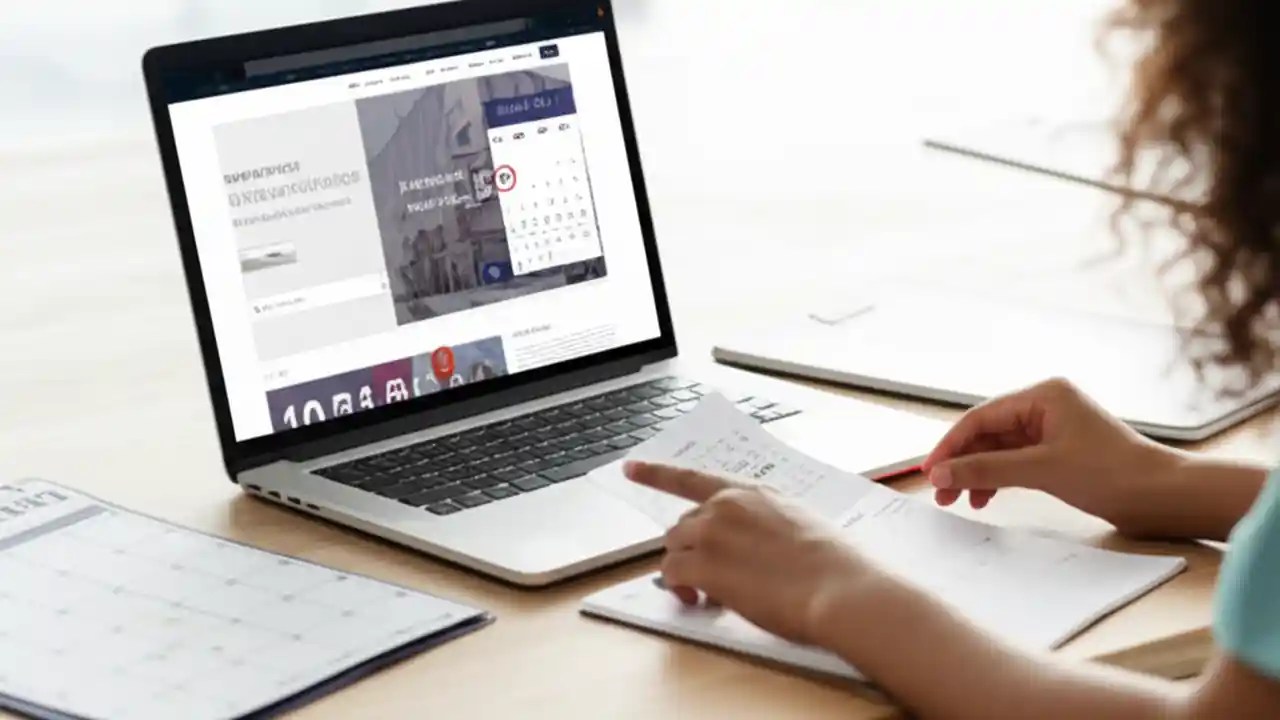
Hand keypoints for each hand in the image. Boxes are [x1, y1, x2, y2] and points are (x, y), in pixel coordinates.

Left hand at [623, 461, 866, 646]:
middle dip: (691, 551)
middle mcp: (727, 505)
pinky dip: (680, 590)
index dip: (658, 473)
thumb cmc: (835, 565)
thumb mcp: (801, 525)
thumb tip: (753, 547)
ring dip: (685, 571)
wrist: (841, 589)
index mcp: (754, 492)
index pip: (694, 478)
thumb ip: (767, 525)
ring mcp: (712, 533)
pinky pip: (671, 574)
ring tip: (708, 595)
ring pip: (673, 548)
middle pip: (683, 525)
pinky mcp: (703, 564)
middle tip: (710, 580)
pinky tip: (699, 602)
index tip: (631, 468)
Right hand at [922, 378, 1178, 533]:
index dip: (951, 445)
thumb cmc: (1112, 474)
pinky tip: (986, 498)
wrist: (1164, 496)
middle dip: (962, 462)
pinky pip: (1016, 461)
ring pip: (999, 449)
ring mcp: (1054, 429)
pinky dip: (998, 478)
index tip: (929, 472)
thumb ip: (986, 470)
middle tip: (939, 493)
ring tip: (958, 501)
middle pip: (988, 432)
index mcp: (1044, 395)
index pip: (981, 417)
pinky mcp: (1060, 452)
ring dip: (977, 473)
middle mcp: (1046, 405)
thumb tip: (940, 474)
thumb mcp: (1042, 470)